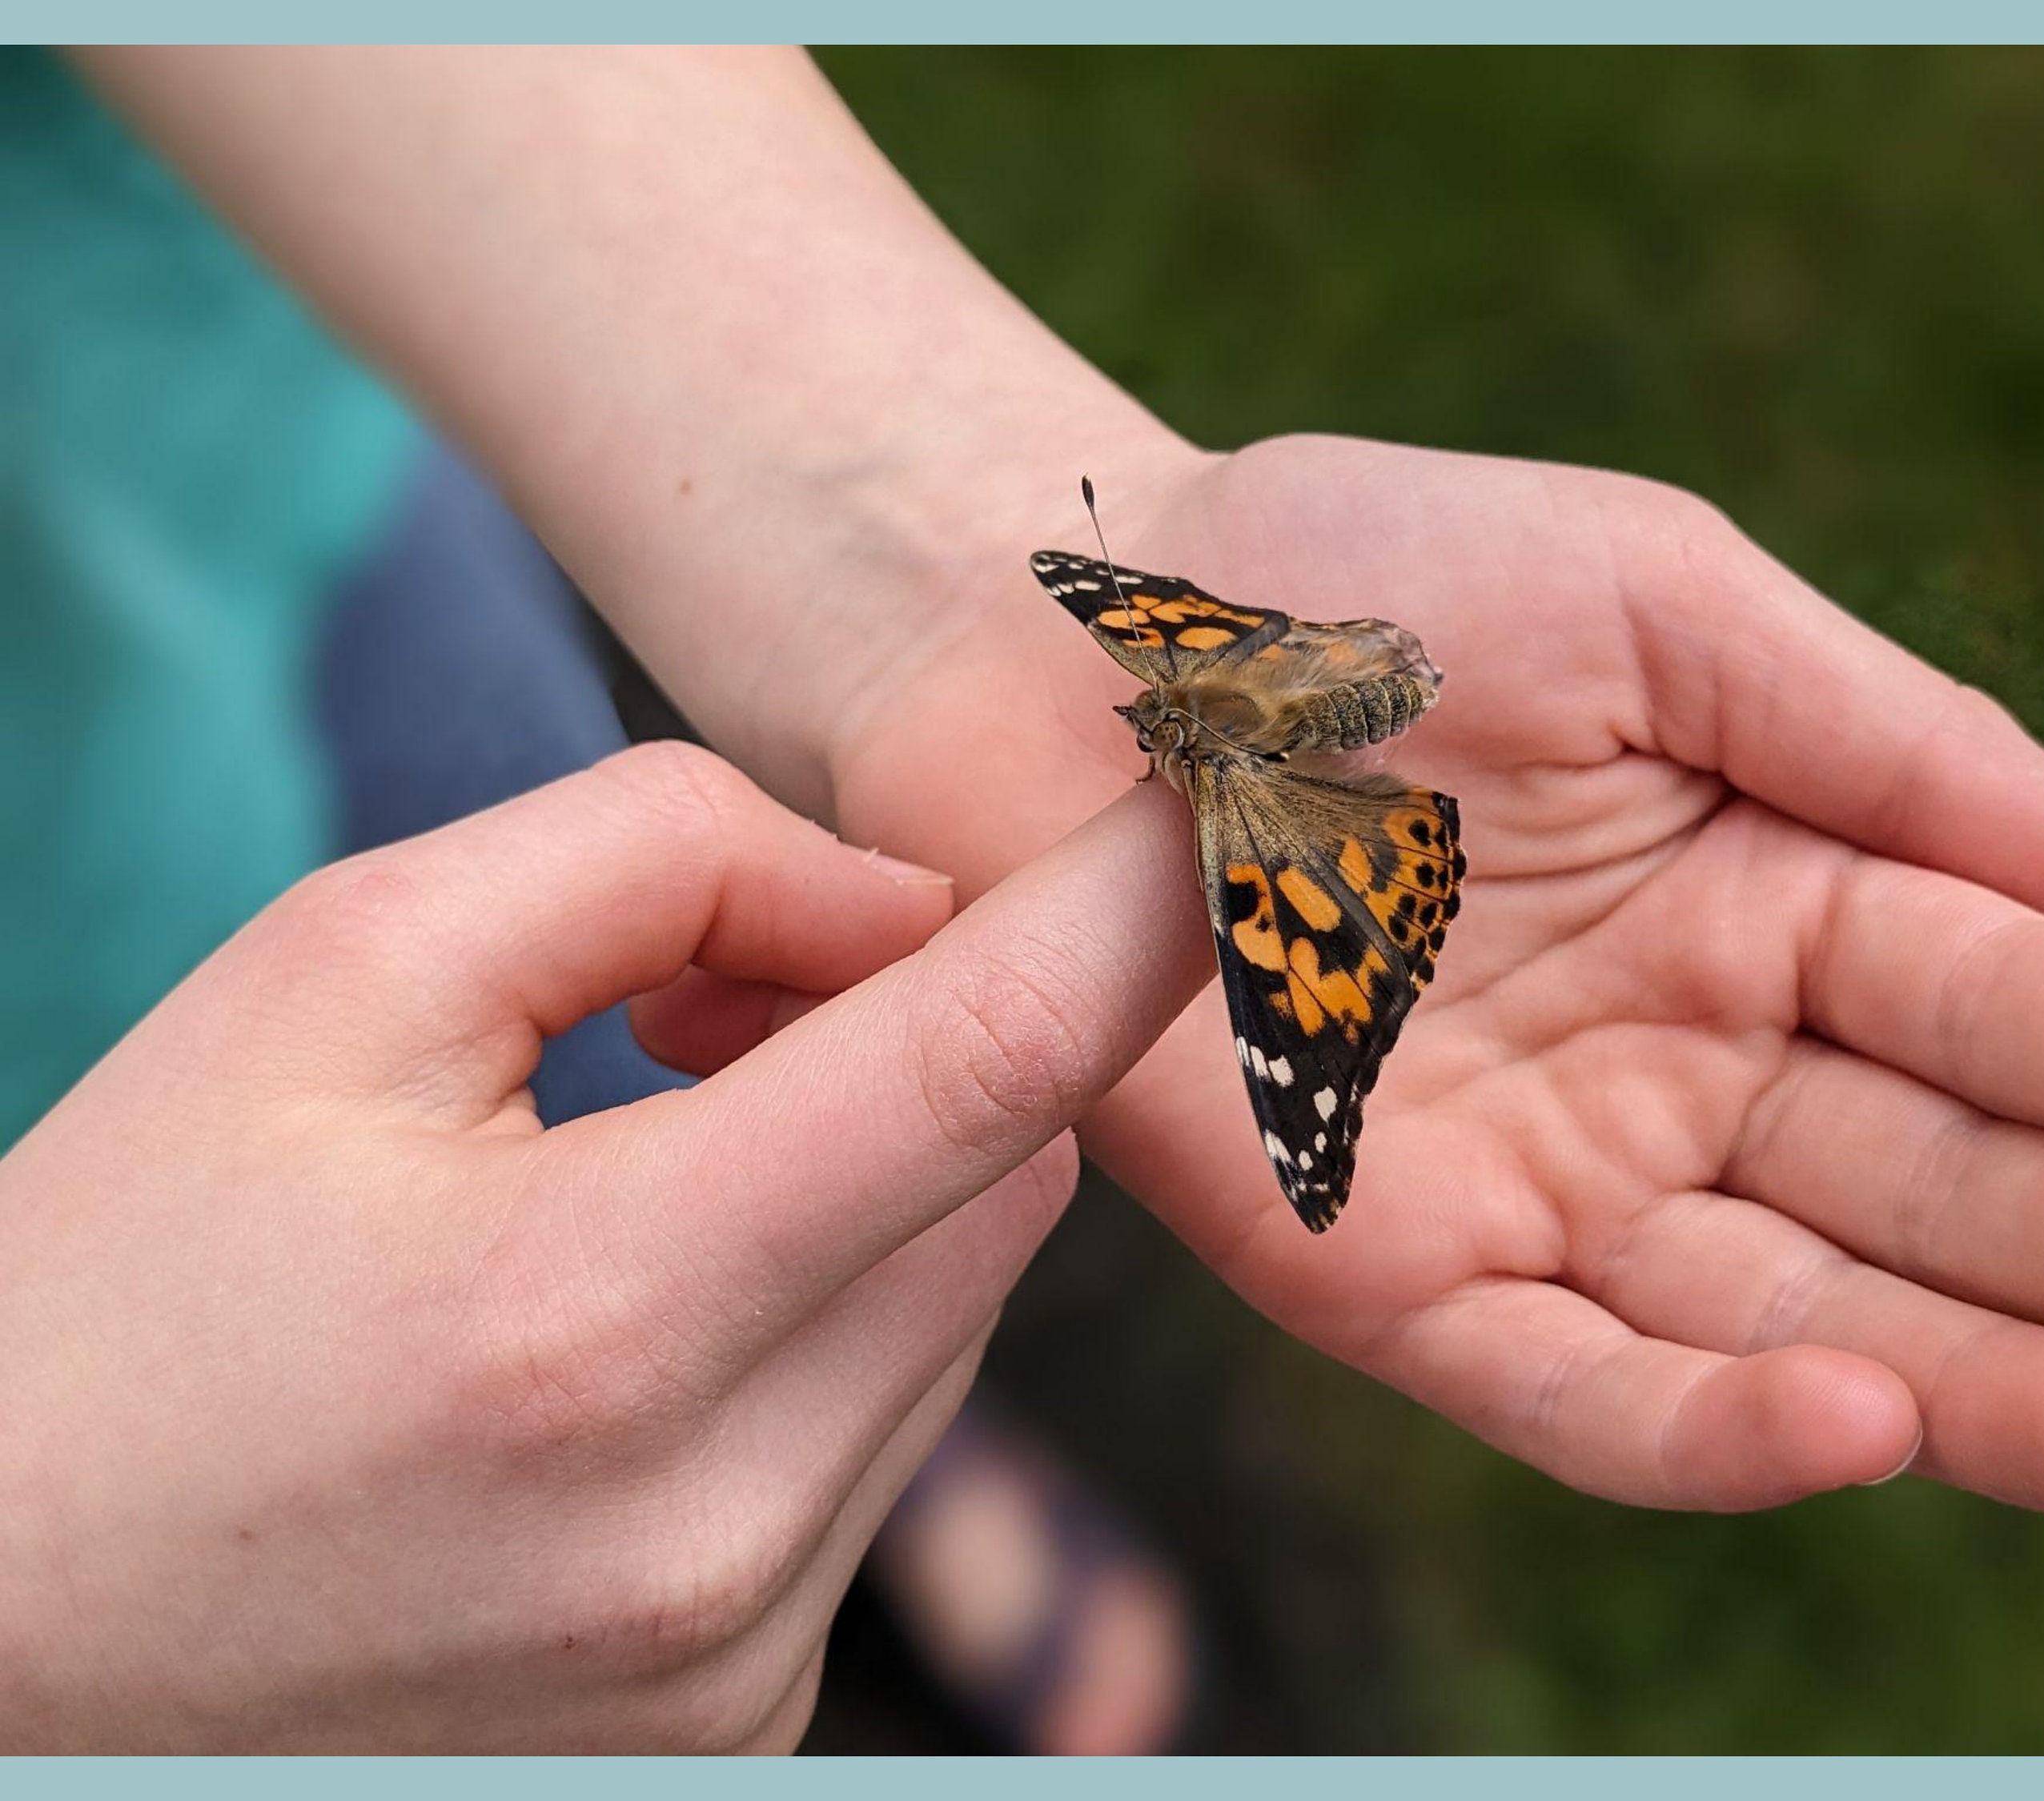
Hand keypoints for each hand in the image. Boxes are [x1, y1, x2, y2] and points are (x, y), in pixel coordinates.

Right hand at [0, 745, 1204, 1749]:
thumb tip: (901, 902)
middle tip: (716, 1013)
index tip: (1211, 819)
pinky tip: (631, 1349)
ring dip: (868, 1199)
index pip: (985, 1073)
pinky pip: (885, 1449)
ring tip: (628, 1191)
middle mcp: (707, 1534)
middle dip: (922, 1052)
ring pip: (961, 1315)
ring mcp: (739, 1665)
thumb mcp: (340, 978)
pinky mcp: (749, 1724)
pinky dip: (821, 1344)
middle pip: (1001, 1186)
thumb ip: (660, 860)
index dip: (1131, 917)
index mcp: (599, 1322)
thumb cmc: (125, 1280)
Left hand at [823, 433, 2043, 1526]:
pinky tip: (1864, 1427)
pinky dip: (1705, 1422)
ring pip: (1781, 1321)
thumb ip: (1887, 737)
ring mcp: (1538, 1179)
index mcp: (1759, 889)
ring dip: (1965, 1384)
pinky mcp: (1382, 1268)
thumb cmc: (1348, 580)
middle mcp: (1675, 1061)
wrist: (1065, 645)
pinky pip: (1561, 1381)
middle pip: (1921, 1188)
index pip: (1994, 999)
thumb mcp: (1649, 595)